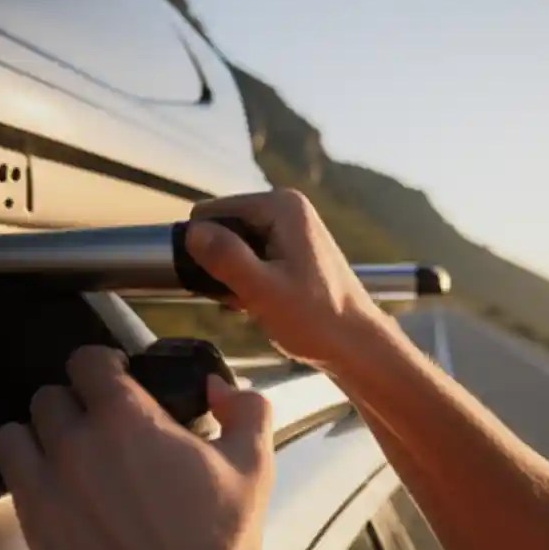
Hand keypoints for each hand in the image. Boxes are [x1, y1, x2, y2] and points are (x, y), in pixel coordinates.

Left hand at [0, 346, 276, 549]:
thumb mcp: (253, 468)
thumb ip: (245, 411)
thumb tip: (223, 391)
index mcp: (126, 420)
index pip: (86, 360)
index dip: (101, 363)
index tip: (112, 375)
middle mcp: (76, 448)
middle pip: (47, 396)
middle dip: (72, 403)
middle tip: (94, 422)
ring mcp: (48, 491)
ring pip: (14, 437)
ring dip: (36, 437)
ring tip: (61, 453)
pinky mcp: (35, 533)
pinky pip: (11, 486)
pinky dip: (29, 481)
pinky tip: (58, 494)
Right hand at [187, 188, 387, 369]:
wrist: (355, 343)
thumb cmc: (317, 319)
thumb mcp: (263, 291)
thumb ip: (227, 258)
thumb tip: (192, 232)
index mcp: (281, 206)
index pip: (211, 213)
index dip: (205, 249)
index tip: (220, 283)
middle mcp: (285, 206)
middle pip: (222, 227)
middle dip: (220, 263)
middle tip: (239, 297)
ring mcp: (288, 226)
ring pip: (232, 244)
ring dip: (231, 275)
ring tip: (251, 302)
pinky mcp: (290, 247)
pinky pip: (249, 255)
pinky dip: (245, 279)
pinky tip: (258, 302)